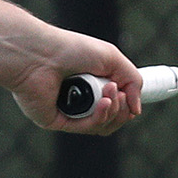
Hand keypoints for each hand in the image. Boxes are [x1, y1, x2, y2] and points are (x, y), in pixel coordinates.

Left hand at [8, 37, 142, 135]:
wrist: (40, 54)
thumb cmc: (71, 49)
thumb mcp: (112, 58)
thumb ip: (132, 81)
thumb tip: (136, 110)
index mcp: (90, 83)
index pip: (116, 104)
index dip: (126, 104)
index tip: (129, 96)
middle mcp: (80, 98)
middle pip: (112, 119)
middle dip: (121, 109)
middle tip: (117, 92)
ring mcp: (68, 111)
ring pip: (101, 126)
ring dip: (113, 112)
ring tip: (109, 93)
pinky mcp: (56, 121)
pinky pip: (84, 128)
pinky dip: (98, 118)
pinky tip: (103, 104)